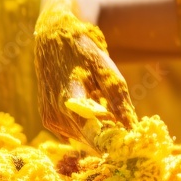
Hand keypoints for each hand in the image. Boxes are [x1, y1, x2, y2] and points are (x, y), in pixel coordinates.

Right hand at [34, 0, 136, 143]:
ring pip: (82, 137)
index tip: (130, 143)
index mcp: (70, 100)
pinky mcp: (48, 120)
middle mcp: (56, 114)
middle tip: (125, 126)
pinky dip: (86, 125)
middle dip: (109, 135)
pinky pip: (73, 133)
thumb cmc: (83, 50)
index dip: (114, 142)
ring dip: (97, 129)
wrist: (51, 38)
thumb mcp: (105, 69)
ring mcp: (50, 119)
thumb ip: (118, 100)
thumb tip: (132, 127)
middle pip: (90, 139)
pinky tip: (90, 105)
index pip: (94, 135)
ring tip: (103, 104)